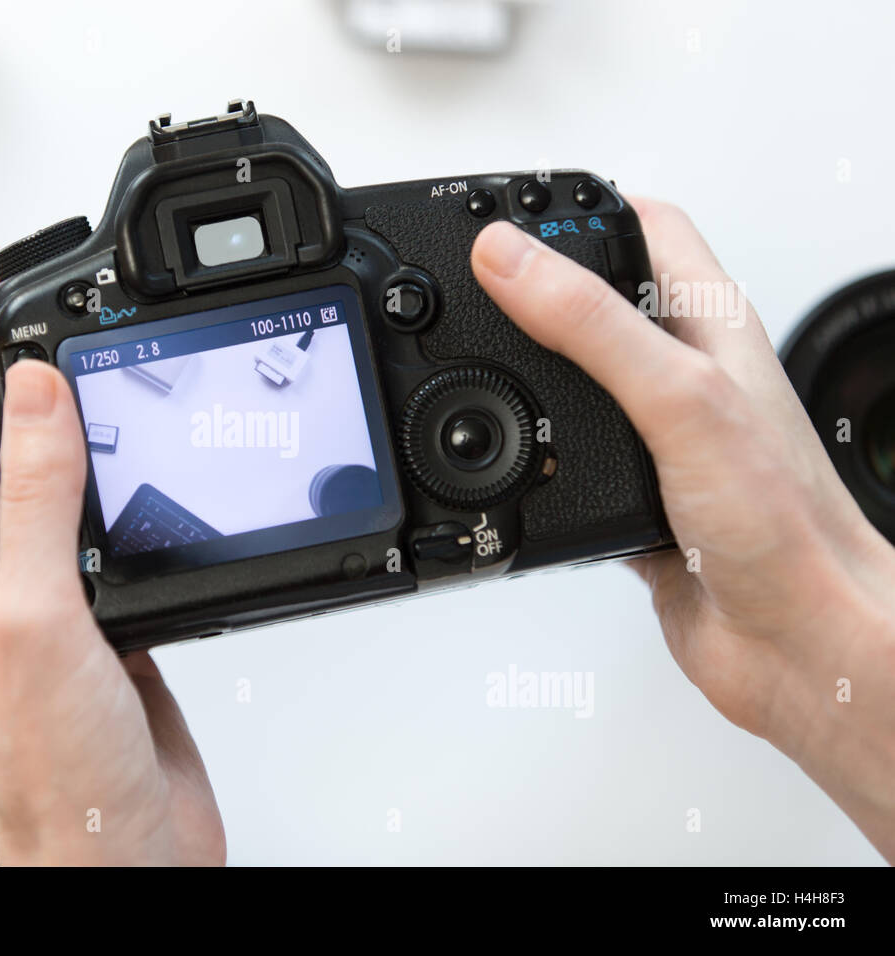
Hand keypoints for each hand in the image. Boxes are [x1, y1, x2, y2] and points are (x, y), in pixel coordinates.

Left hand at [0, 243, 224, 864]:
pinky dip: (109, 463)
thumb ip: (40, 502)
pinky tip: (131, 442)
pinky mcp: (95, 607)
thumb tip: (38, 391)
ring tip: (84, 340)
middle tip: (33, 286)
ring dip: (56, 403)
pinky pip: (90, 511)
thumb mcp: (38, 621)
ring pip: (39, 468)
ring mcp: (39, 589)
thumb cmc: (56, 778)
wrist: (122, 856)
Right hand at [472, 205, 894, 860]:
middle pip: (601, 302)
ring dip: (529, 376)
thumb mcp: (677, 397)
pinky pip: (570, 462)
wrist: (796, 642)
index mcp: (709, 326)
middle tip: (480, 279)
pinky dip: (534, 458)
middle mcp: (684, 376)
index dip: (580, 208)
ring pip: (578, 385)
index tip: (514, 211)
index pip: (649, 227)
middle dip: (537, 287)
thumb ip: (590, 323)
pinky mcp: (633, 500)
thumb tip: (509, 257)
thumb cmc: (782, 522)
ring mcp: (658, 438)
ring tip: (481, 358)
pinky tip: (511, 462)